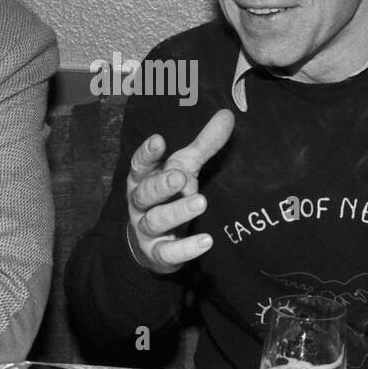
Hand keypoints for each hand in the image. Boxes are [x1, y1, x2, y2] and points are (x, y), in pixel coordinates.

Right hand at [126, 109, 234, 274]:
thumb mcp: (184, 168)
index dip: (147, 154)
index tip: (158, 140)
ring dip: (177, 212)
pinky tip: (207, 241)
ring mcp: (146, 230)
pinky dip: (186, 249)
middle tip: (180, 177)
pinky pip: (168, 253)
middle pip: (145, 194)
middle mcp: (139, 204)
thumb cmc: (168, 196)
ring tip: (201, 202)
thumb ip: (203, 145)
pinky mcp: (157, 253)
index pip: (140, 165)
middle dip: (161, 185)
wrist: (150, 244)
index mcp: (142, 179)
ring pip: (155, 221)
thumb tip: (228, 114)